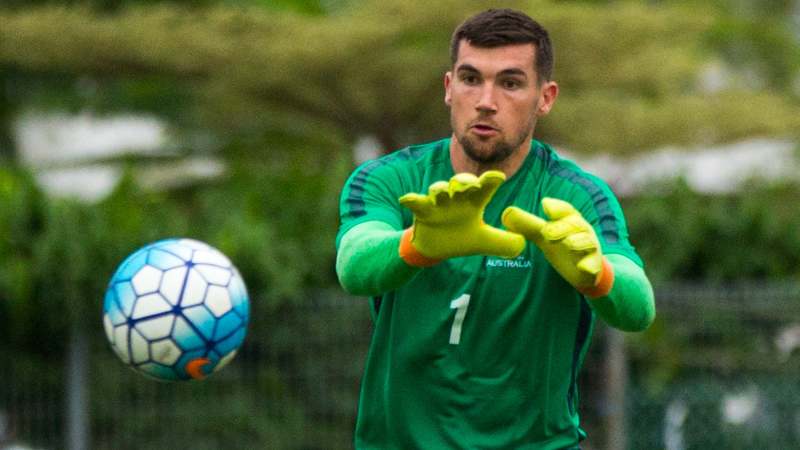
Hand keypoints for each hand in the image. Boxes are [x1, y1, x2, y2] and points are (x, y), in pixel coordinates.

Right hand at [398, 171, 524, 264]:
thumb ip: (503, 242)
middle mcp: (456, 198)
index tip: (499, 177)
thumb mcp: (483, 241)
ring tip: (441, 192)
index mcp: (474, 202)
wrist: (435, 247)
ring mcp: (438, 203)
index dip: (491, 181)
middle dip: (464, 180)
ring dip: (440, 189)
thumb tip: (523, 243)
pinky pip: (416, 202)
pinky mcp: (422, 210)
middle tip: (470, 183)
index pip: (485, 188)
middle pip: (461, 182)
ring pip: (438, 189)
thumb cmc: (461, 237)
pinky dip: (412, 199)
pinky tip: (406, 199)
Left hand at [502, 198, 612, 296]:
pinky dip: (590, 267)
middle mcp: (582, 231)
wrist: (584, 268)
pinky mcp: (593, 267)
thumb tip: (506, 212)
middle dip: (562, 228)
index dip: (556, 207)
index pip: (565, 210)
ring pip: (587, 243)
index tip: (544, 205)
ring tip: (569, 244)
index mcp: (569, 220)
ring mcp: (589, 249)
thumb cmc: (561, 243)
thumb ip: (527, 224)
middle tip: (546, 232)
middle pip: (575, 225)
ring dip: (579, 242)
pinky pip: (594, 266)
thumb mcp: (544, 234)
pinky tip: (585, 268)